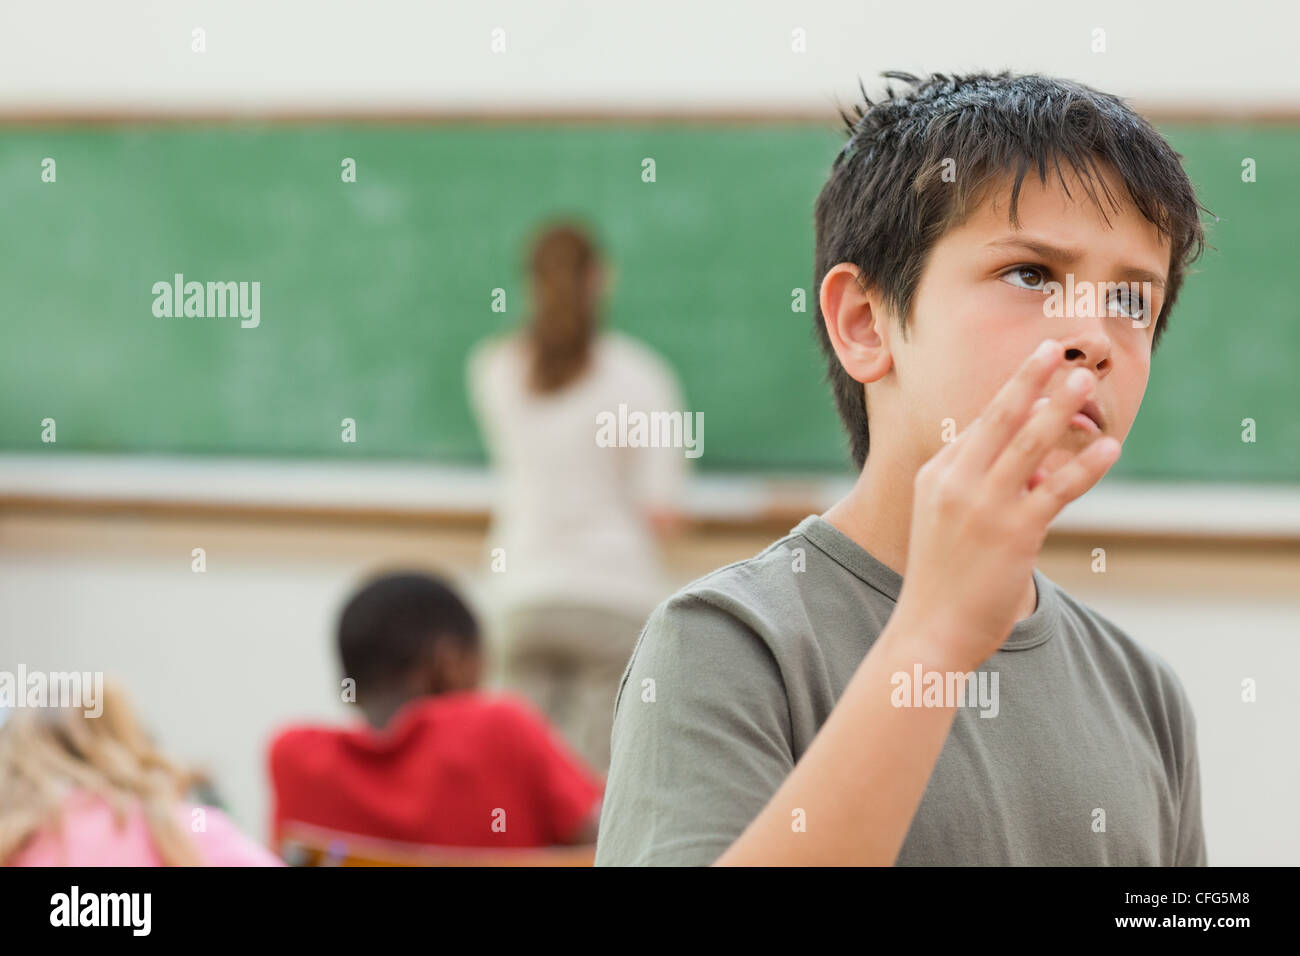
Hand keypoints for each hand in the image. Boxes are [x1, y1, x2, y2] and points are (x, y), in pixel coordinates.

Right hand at [891, 339, 1120, 671]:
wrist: (930, 629)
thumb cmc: (941, 579)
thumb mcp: (945, 520)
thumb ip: (979, 487)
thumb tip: (1031, 465)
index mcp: (935, 475)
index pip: (978, 424)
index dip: (1010, 392)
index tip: (1033, 365)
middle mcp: (956, 482)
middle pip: (999, 417)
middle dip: (1029, 378)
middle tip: (1054, 347)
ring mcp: (984, 506)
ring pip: (1030, 443)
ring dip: (1061, 407)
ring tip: (1085, 381)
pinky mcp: (1014, 533)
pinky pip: (1057, 489)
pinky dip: (1085, 466)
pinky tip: (1109, 448)